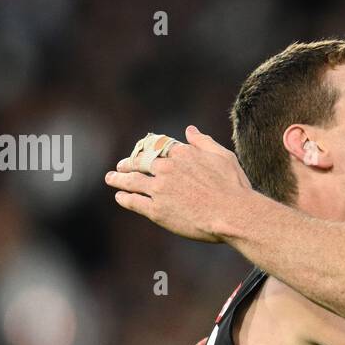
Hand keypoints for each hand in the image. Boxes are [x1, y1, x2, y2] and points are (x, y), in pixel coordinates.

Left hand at [105, 126, 250, 241]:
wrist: (232, 214)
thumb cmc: (233, 186)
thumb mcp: (223, 156)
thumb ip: (203, 142)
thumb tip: (190, 130)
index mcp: (182, 153)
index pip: (158, 147)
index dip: (147, 150)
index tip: (142, 152)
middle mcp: (166, 168)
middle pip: (140, 162)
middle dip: (128, 163)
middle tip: (121, 166)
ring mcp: (159, 189)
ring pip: (131, 181)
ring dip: (118, 179)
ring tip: (111, 178)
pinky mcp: (156, 210)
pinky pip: (133, 201)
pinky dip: (124, 198)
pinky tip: (120, 197)